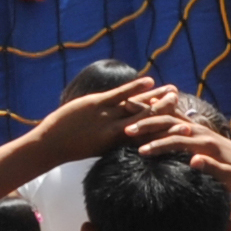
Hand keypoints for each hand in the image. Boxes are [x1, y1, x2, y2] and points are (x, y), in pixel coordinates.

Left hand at [27, 77, 178, 168]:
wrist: (48, 145)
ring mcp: (107, 117)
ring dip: (156, 98)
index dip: (164, 127)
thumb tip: (126, 140)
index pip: (146, 134)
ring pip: (138, 107)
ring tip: (172, 91)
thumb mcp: (97, 149)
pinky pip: (121, 95)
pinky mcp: (96, 105)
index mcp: (117, 143)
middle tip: (182, 102)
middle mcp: (116, 131)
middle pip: (147, 119)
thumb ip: (113, 143)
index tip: (181, 124)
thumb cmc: (70, 148)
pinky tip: (150, 81)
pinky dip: (136, 88)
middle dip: (165, 110)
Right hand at [132, 107, 230, 184]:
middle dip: (147, 126)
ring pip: (169, 114)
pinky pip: (175, 113)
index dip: (159, 146)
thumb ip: (212, 168)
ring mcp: (197, 126)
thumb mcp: (228, 177)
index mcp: (205, 144)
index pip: (178, 142)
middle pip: (169, 123)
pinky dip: (162, 106)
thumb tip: (194, 160)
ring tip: (128, 107)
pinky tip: (149, 100)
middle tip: (126, 129)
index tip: (141, 152)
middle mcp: (199, 130)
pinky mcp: (195, 126)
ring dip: (150, 111)